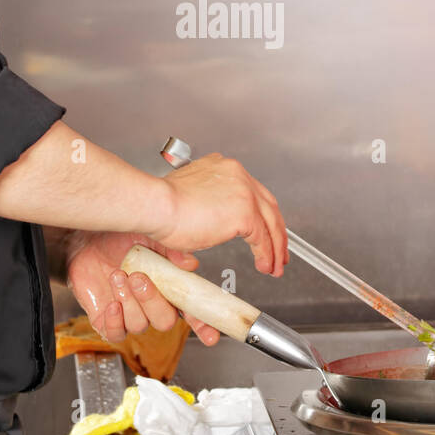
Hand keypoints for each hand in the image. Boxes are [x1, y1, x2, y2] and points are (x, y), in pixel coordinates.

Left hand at [65, 231, 221, 346]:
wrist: (85, 239)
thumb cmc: (119, 237)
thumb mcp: (148, 238)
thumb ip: (170, 252)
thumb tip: (190, 264)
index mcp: (169, 287)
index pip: (192, 312)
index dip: (203, 326)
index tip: (210, 336)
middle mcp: (152, 303)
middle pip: (165, 321)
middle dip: (152, 301)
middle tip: (139, 277)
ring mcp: (130, 313)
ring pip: (140, 325)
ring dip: (130, 301)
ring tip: (118, 275)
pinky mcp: (107, 320)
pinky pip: (116, 333)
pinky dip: (115, 320)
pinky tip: (112, 301)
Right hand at [149, 153, 288, 276]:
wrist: (155, 206)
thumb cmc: (159, 206)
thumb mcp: (186, 204)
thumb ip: (200, 218)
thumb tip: (195, 250)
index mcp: (223, 168)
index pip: (252, 192)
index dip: (262, 215)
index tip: (264, 230)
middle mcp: (237, 174)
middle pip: (268, 205)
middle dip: (276, 231)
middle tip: (279, 251)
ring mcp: (243, 191)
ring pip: (270, 222)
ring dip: (275, 247)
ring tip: (275, 266)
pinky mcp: (245, 211)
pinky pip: (263, 237)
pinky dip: (266, 254)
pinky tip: (264, 265)